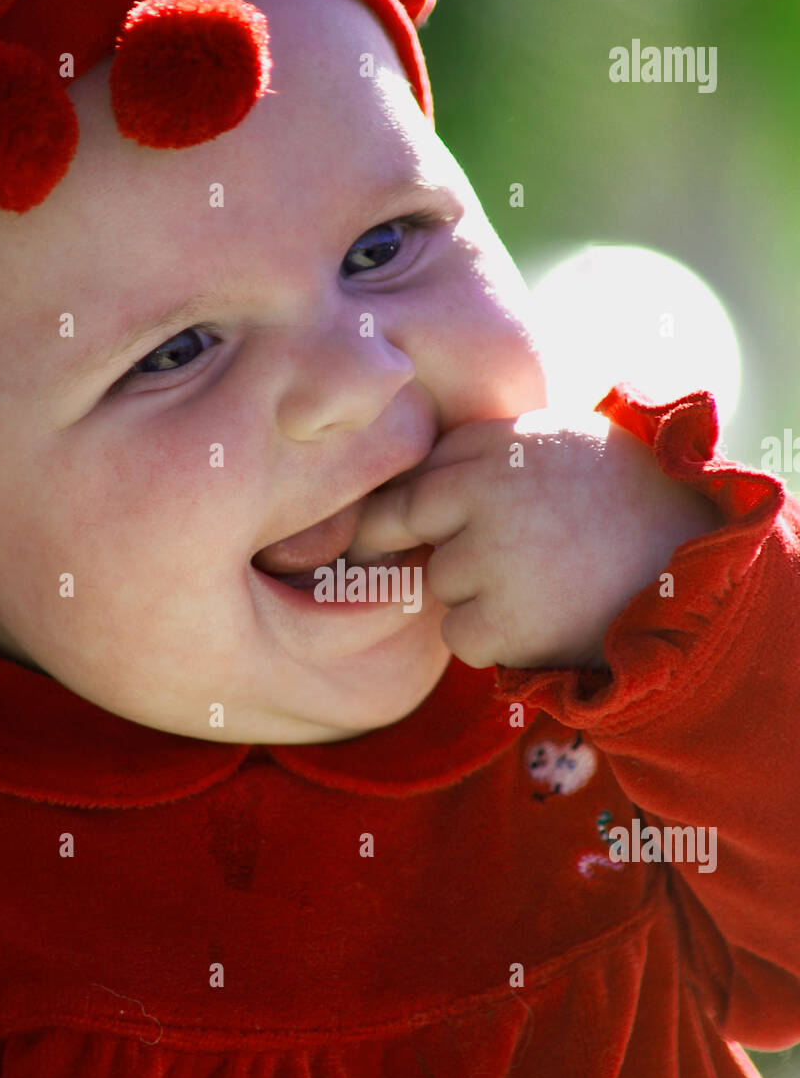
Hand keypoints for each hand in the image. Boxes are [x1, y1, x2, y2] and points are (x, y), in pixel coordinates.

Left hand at [348, 415, 721, 668]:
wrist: (693, 559)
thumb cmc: (617, 496)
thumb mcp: (556, 440)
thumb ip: (484, 449)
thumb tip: (401, 475)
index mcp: (501, 447)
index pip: (413, 480)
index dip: (394, 511)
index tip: (384, 532)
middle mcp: (490, 496)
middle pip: (413, 529)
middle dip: (441, 547)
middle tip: (497, 556)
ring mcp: (496, 560)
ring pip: (440, 585)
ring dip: (474, 593)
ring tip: (541, 581)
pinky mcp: (509, 621)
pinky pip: (461, 636)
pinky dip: (491, 637)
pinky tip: (540, 617)